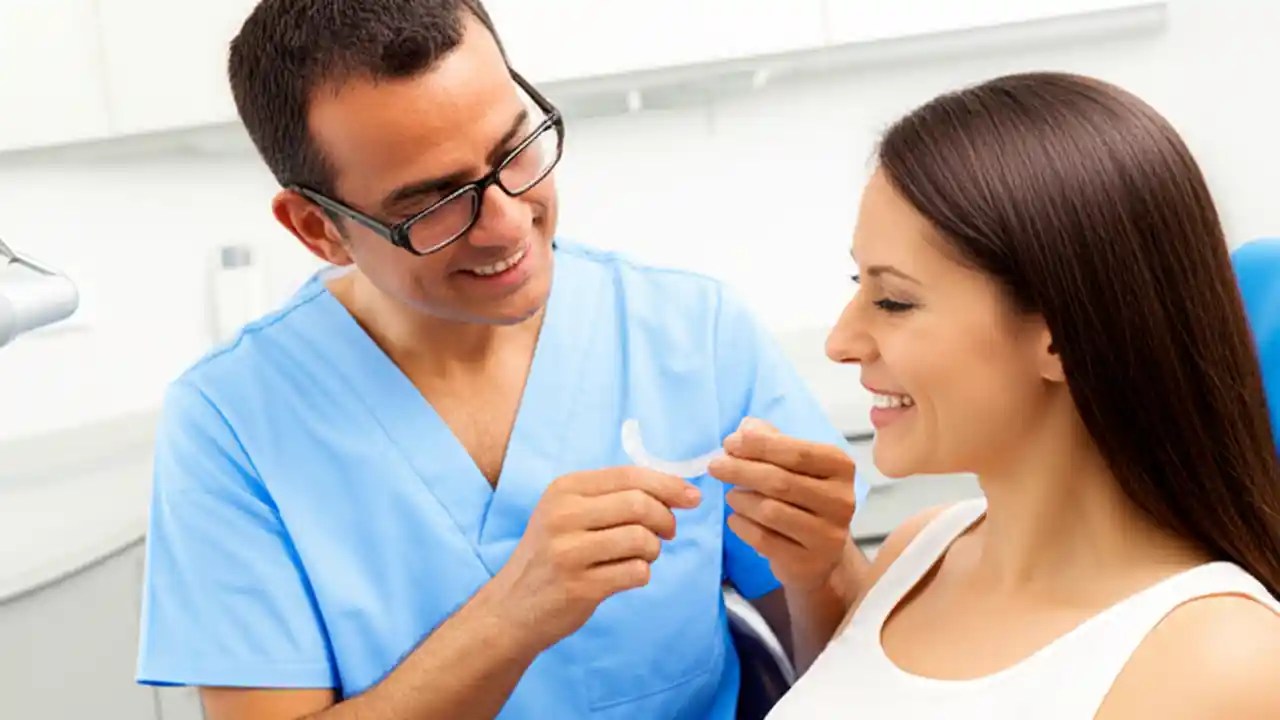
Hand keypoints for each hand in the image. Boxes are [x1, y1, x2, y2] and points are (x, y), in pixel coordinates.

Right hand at [487, 467, 701, 650]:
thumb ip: (614, 497)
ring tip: (641, 556)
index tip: (692, 498)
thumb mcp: (569, 513)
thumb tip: (677, 491)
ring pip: (641, 539)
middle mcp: (563, 515)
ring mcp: (569, 552)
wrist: (513, 606)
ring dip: (654, 550)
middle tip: (668, 533)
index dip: (668, 485)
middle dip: (666, 519)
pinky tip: (625, 576)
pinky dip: (642, 574)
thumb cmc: (552, 554)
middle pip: (640, 505)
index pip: (630, 476)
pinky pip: (636, 573)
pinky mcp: (580, 587)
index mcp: (564, 489)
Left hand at [710, 418, 856, 589]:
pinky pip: (762, 539)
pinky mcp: (807, 562)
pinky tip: (736, 518)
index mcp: (840, 468)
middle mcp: (841, 501)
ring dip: (741, 499)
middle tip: (715, 466)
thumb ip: (771, 440)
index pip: (797, 452)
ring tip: (732, 495)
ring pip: (770, 511)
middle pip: (780, 481)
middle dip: (741, 470)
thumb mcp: (795, 464)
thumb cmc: (803, 498)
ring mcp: (827, 535)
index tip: (730, 443)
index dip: (759, 445)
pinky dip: (741, 525)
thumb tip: (745, 429)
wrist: (820, 555)